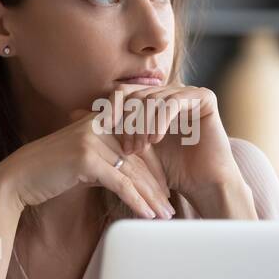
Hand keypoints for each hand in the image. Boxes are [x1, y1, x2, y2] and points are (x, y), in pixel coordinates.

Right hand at [0, 109, 174, 220]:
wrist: (17, 179)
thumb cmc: (49, 172)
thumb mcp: (82, 160)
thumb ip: (106, 160)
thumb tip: (131, 177)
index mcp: (100, 121)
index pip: (138, 143)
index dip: (155, 169)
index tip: (166, 191)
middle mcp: (99, 125)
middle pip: (139, 158)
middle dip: (157, 186)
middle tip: (171, 207)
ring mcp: (92, 140)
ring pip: (133, 172)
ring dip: (151, 197)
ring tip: (165, 216)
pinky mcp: (86, 159)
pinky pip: (120, 183)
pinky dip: (137, 201)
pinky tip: (147, 215)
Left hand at [109, 85, 245, 205]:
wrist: (203, 185)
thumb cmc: (169, 171)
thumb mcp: (133, 149)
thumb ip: (109, 129)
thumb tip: (73, 112)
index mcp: (155, 100)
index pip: (125, 92)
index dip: (112, 109)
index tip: (102, 129)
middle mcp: (171, 92)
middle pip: (137, 94)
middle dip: (128, 122)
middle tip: (127, 148)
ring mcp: (188, 93)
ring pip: (153, 98)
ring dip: (142, 125)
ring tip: (140, 148)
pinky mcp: (204, 98)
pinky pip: (174, 102)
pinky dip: (160, 121)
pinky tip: (155, 140)